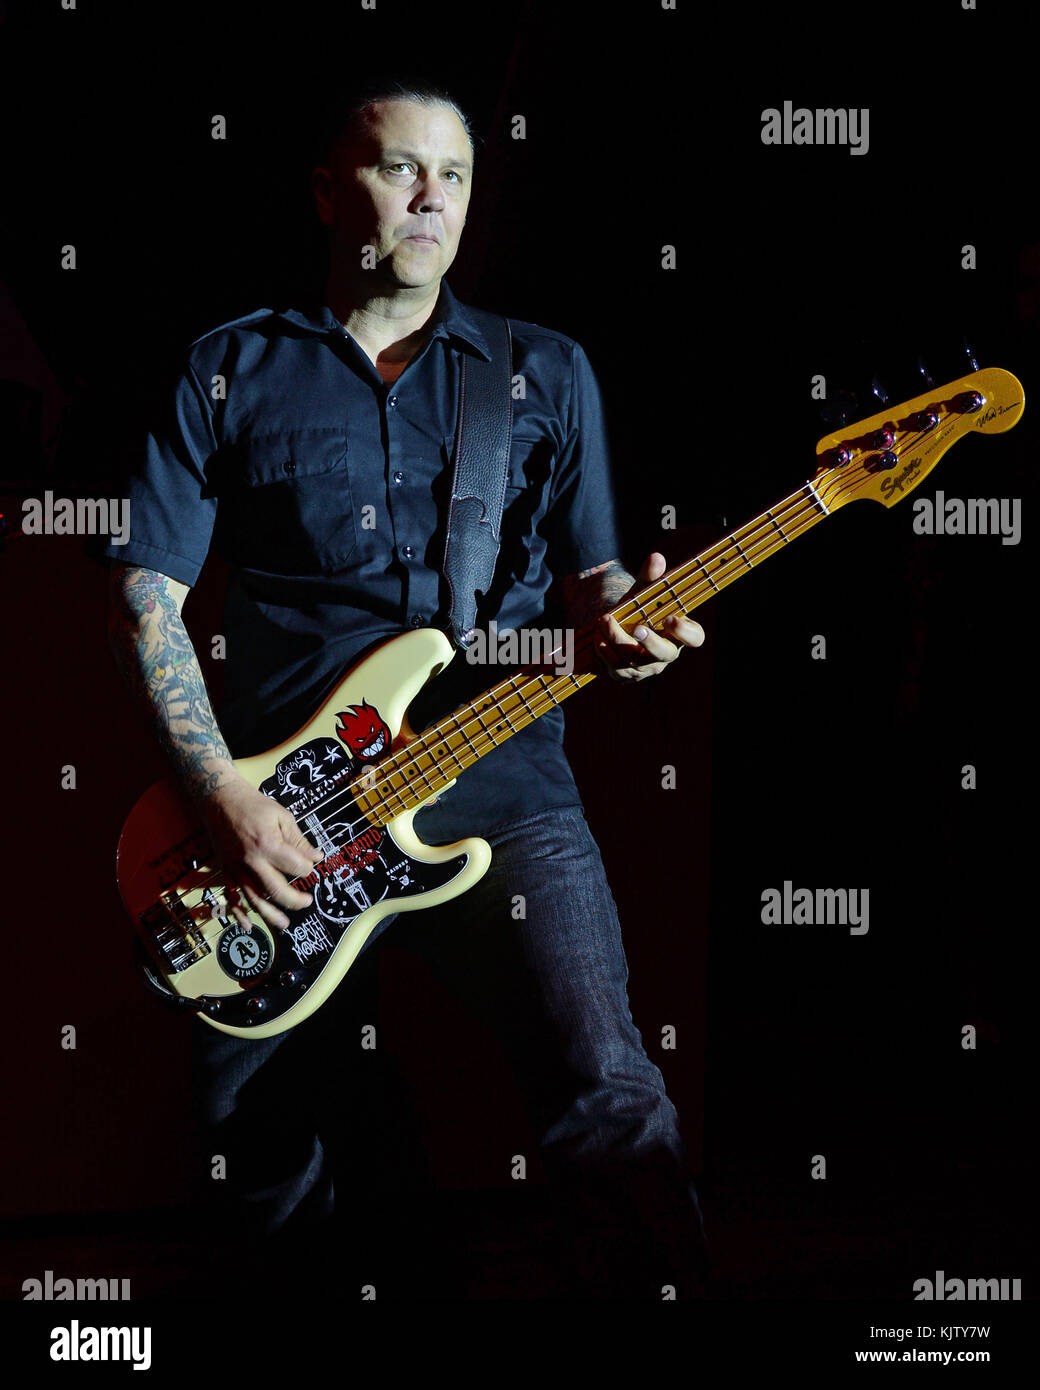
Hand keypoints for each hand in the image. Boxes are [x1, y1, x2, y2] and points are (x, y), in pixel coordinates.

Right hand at [198, 774, 323, 930]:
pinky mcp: (226, 871)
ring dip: (270, 915)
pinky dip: (238, 914)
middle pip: (276, 890)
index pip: (296, 867)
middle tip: (307, 901)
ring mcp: (236, 868)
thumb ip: (299, 840)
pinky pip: (231, 897)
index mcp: (268, 844)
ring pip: (254, 899)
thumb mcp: (282, 816)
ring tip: (284, 924)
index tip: (312, 865)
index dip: (308, 868)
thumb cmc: (253, 805)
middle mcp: (251, 860)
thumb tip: (316, 857)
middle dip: (295, 900)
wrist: (219, 799)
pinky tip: (247, 925)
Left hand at [595, 552, 704, 682]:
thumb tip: (656, 558)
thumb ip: (649, 578)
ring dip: (617, 642)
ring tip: (604, 621)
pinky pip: (616, 671)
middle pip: (663, 654)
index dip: (685, 631)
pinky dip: (604, 654)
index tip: (670, 618)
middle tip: (637, 628)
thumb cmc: (638, 609)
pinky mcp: (626, 676)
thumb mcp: (642, 593)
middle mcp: (665, 654)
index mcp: (679, 634)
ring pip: (634, 663)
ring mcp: (646, 668)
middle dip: (649, 641)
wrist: (617, 628)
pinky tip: (597, 639)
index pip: (695, 638)